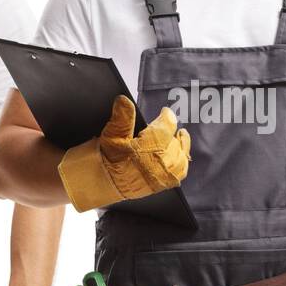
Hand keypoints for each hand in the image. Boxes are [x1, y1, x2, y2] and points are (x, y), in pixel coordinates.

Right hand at [58, 96, 190, 210]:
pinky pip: (179, 173)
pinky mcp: (162, 185)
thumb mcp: (112, 135)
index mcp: (152, 145)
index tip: (165, 112)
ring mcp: (164, 175)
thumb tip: (124, 100)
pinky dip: (180, 163)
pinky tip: (177, 158)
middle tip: (168, 126)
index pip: (167, 125)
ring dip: (181, 147)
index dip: (166, 116)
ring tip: (178, 139)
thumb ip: (122, 117)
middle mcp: (162, 161)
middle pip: (176, 142)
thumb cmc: (107, 160)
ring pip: (182, 158)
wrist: (104, 185)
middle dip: (172, 132)